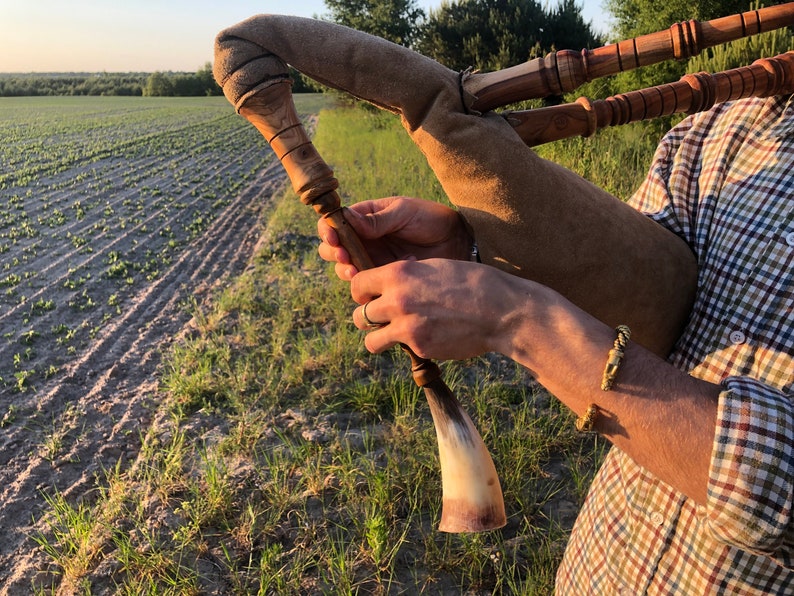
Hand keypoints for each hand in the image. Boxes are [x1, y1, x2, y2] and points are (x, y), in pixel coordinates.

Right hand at [318, 196, 471, 280]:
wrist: (456, 242)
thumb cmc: (431, 219)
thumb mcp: (404, 212)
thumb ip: (378, 219)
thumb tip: (348, 220)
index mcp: (366, 217)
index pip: (335, 222)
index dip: (328, 230)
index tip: (334, 238)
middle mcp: (364, 239)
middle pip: (333, 248)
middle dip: (334, 254)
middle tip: (345, 257)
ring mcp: (372, 259)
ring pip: (345, 268)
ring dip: (345, 271)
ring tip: (356, 272)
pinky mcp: (383, 278)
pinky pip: (365, 285)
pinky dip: (367, 284)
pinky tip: (385, 277)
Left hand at [349, 258, 525, 359]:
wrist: (500, 310)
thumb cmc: (471, 283)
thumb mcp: (434, 268)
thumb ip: (406, 276)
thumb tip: (389, 284)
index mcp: (399, 274)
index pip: (357, 284)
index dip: (363, 291)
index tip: (372, 295)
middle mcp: (397, 300)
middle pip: (359, 315)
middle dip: (369, 316)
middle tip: (385, 316)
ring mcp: (407, 327)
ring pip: (371, 340)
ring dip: (380, 337)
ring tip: (396, 333)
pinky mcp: (420, 348)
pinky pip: (400, 349)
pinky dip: (409, 346)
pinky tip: (427, 336)